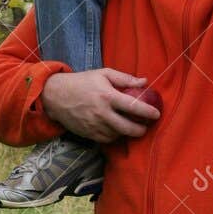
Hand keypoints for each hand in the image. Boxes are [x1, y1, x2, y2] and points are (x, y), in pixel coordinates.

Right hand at [41, 68, 161, 143]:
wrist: (56, 96)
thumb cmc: (82, 82)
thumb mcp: (103, 74)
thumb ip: (125, 78)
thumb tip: (145, 82)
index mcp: (107, 96)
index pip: (133, 106)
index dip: (148, 112)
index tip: (156, 114)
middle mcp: (102, 113)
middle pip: (128, 128)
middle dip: (141, 130)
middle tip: (146, 127)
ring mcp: (95, 126)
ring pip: (118, 135)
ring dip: (127, 132)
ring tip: (132, 126)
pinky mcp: (89, 134)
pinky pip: (107, 139)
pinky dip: (114, 136)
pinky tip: (116, 129)